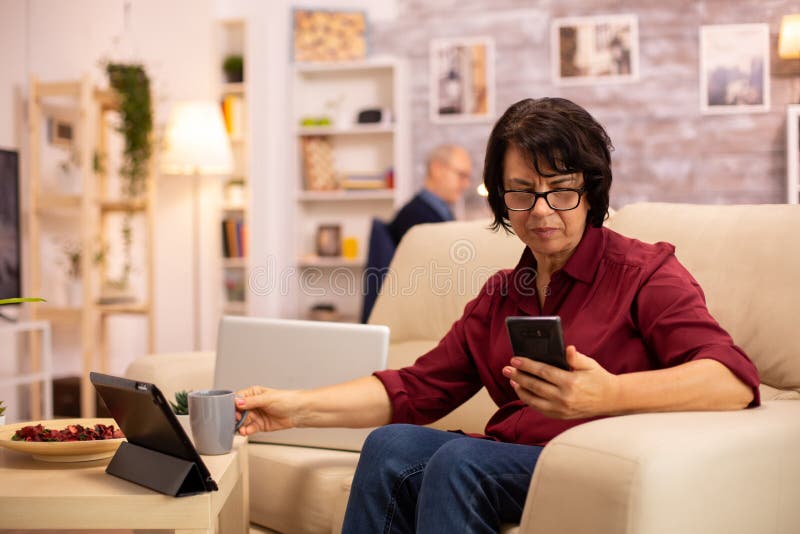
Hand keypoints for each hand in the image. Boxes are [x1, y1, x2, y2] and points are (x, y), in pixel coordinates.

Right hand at [234, 386, 301, 435]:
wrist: (299, 412)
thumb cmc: (287, 400)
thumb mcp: (267, 399)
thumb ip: (251, 401)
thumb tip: (237, 402)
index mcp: (254, 394)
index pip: (238, 399)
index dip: (234, 405)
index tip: (233, 411)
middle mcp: (253, 404)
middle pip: (238, 411)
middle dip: (236, 417)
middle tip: (237, 421)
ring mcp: (256, 415)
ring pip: (243, 421)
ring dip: (240, 426)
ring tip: (241, 428)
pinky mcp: (260, 425)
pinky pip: (249, 428)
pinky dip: (246, 430)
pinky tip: (246, 431)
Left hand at [502, 346, 618, 418]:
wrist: (610, 400)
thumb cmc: (598, 378)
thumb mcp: (590, 364)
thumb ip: (576, 357)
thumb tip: (567, 349)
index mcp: (571, 383)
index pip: (543, 372)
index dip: (527, 365)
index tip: (514, 359)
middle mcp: (564, 398)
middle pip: (535, 386)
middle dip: (518, 376)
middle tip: (506, 369)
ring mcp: (561, 409)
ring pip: (533, 400)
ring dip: (520, 389)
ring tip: (512, 379)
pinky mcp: (560, 416)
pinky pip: (539, 408)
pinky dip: (528, 400)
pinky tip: (522, 391)